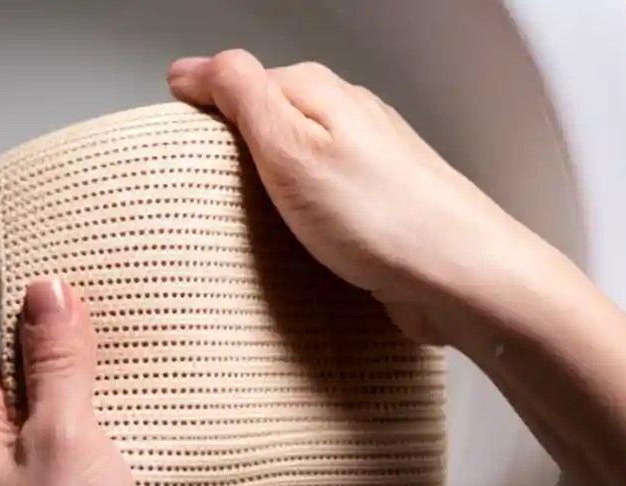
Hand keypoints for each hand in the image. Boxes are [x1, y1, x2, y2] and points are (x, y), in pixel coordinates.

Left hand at [0, 279, 161, 485]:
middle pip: (35, 401)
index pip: (10, 357)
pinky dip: (98, 480)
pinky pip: (68, 485)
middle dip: (82, 398)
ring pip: (55, 446)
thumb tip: (49, 297)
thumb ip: (57, 362)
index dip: (61, 348)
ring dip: (96, 443)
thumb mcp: (65, 438)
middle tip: (116, 406)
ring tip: (121, 455)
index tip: (97, 344)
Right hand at [167, 50, 565, 345]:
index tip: (166, 138)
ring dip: (259, 185)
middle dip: (226, 147)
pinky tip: (284, 242)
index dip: (197, 107)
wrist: (459, 279)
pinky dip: (289, 216)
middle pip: (264, 120)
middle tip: (194, 186)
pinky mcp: (371, 211)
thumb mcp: (290, 147)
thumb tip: (196, 66)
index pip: (236, 80)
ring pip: (290, 162)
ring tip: (234, 219)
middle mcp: (345, 120)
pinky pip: (313, 201)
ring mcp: (362, 166)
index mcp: (318, 94)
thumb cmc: (383, 219)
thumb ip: (243, 96)